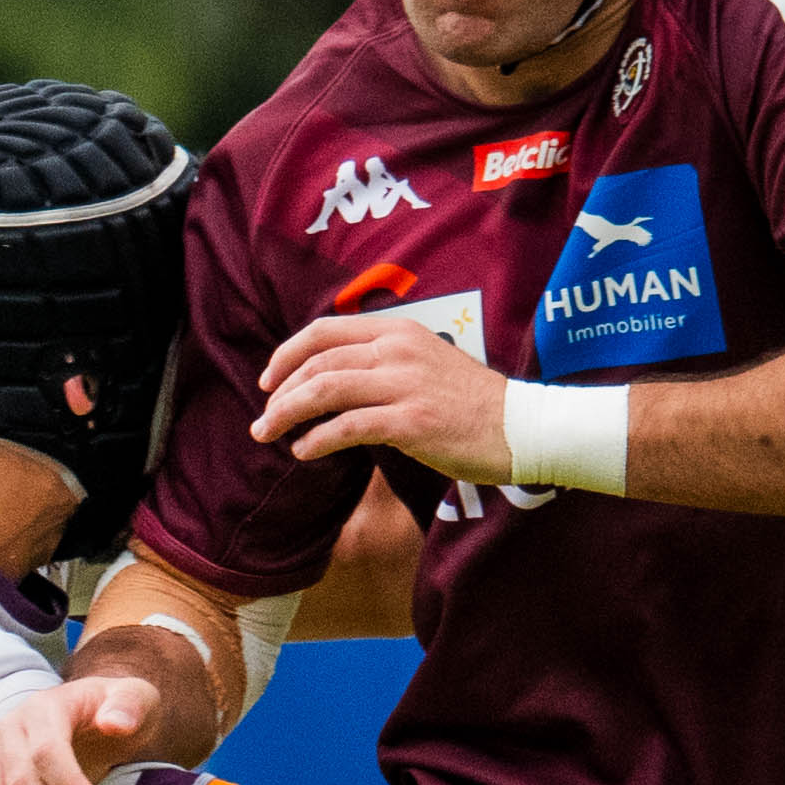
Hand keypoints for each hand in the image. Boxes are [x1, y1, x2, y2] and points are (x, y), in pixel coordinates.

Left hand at [253, 310, 514, 479]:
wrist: (521, 427)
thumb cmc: (467, 402)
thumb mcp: (423, 363)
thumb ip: (380, 361)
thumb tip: (324, 379)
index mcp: (399, 331)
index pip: (324, 331)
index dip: (286, 355)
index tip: (267, 382)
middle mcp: (399, 350)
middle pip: (317, 363)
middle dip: (278, 394)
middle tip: (262, 421)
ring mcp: (406, 384)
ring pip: (325, 390)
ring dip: (286, 415)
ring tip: (268, 435)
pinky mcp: (411, 421)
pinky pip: (347, 427)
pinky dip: (316, 441)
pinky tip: (303, 452)